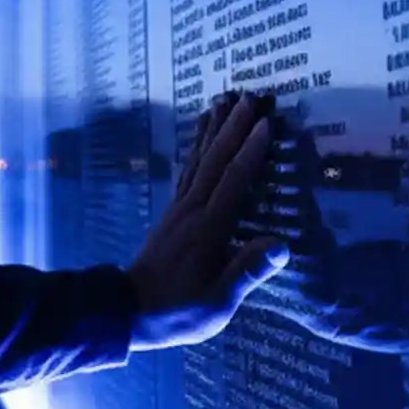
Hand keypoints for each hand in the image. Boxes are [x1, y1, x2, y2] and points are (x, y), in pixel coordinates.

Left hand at [126, 92, 289, 351]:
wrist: (127, 312)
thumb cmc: (177, 312)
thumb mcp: (216, 303)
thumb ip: (247, 273)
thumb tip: (281, 246)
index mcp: (208, 230)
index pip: (233, 182)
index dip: (251, 151)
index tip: (267, 122)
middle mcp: (192, 211)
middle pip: (215, 160)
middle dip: (233, 127)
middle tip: (250, 95)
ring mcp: (179, 209)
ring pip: (199, 160)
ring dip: (213, 129)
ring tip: (223, 100)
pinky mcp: (172, 213)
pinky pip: (188, 170)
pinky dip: (196, 148)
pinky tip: (201, 137)